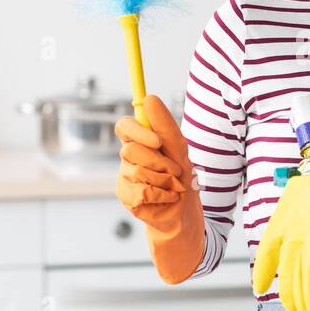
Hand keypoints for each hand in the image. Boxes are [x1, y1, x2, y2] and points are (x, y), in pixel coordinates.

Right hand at [115, 94, 204, 283]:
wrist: (185, 212)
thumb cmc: (182, 177)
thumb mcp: (180, 148)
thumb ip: (165, 124)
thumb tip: (149, 97)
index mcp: (140, 140)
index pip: (124, 126)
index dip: (137, 130)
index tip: (157, 140)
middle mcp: (128, 157)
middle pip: (130, 149)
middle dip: (159, 161)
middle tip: (175, 171)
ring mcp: (124, 176)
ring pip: (137, 171)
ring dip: (164, 180)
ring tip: (173, 187)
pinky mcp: (126, 196)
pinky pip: (139, 191)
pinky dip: (161, 195)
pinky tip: (166, 198)